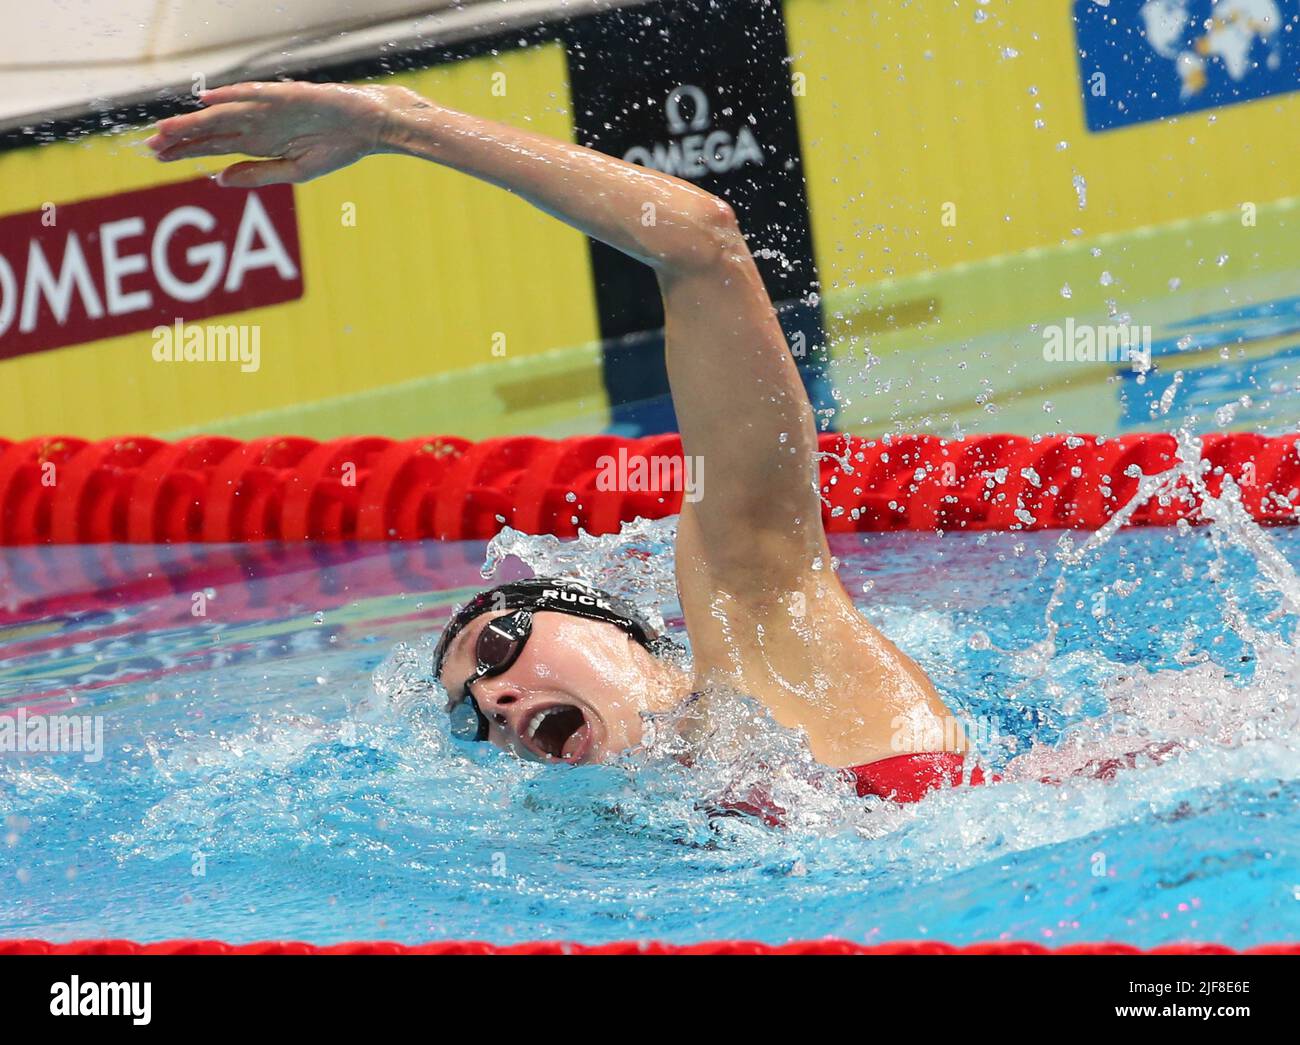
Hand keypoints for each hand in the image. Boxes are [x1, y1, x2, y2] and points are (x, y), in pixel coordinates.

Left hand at [146, 80, 403, 185]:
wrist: (367, 128)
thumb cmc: (336, 149)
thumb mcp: (295, 172)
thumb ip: (257, 175)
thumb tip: (219, 179)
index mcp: (259, 144)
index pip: (214, 147)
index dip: (186, 151)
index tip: (159, 158)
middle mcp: (256, 124)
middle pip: (209, 131)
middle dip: (180, 138)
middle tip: (149, 147)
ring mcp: (267, 110)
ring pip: (222, 115)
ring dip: (194, 123)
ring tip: (165, 130)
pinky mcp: (283, 97)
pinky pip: (252, 96)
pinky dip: (229, 97)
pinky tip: (205, 102)